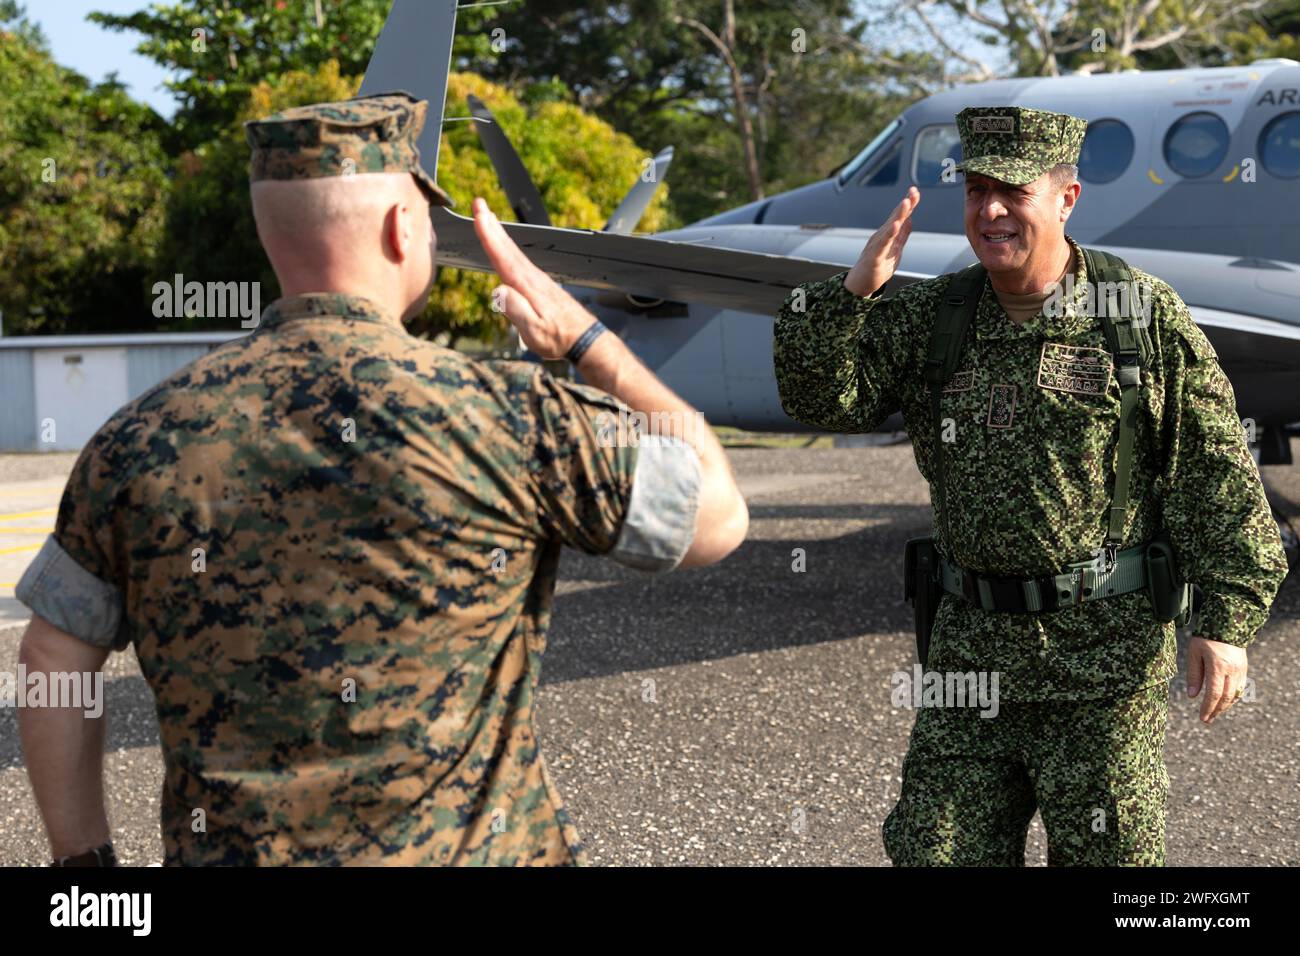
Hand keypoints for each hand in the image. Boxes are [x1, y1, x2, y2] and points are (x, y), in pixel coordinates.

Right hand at [471, 196, 593, 357]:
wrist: (584, 339)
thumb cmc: (559, 338)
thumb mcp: (534, 331)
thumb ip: (516, 310)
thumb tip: (498, 290)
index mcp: (527, 286)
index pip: (503, 257)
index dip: (489, 235)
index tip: (480, 215)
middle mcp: (532, 278)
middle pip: (508, 247)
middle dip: (492, 225)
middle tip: (479, 204)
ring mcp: (537, 279)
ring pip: (514, 252)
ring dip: (499, 233)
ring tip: (487, 219)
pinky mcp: (540, 284)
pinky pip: (520, 260)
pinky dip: (509, 248)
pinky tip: (506, 248)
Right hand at [843, 186, 919, 296]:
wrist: (860, 285)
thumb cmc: (877, 268)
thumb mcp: (895, 250)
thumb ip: (902, 235)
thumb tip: (910, 219)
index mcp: (887, 235)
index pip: (899, 217)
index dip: (908, 204)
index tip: (915, 191)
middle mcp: (881, 237)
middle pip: (895, 218)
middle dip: (905, 205)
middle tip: (913, 191)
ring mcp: (876, 246)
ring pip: (889, 228)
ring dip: (898, 215)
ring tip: (906, 203)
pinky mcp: (874, 257)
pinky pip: (882, 244)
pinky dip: (889, 234)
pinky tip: (895, 226)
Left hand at [1185, 636, 1247, 723]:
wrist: (1227, 625)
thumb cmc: (1205, 638)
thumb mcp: (1194, 654)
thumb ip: (1194, 675)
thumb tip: (1192, 696)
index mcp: (1218, 666)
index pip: (1214, 693)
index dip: (1208, 707)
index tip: (1202, 717)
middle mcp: (1232, 670)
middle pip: (1225, 697)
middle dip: (1216, 711)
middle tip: (1206, 720)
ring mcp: (1240, 670)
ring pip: (1235, 695)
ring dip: (1224, 707)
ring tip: (1213, 714)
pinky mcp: (1244, 669)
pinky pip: (1240, 688)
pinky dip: (1232, 698)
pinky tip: (1223, 703)